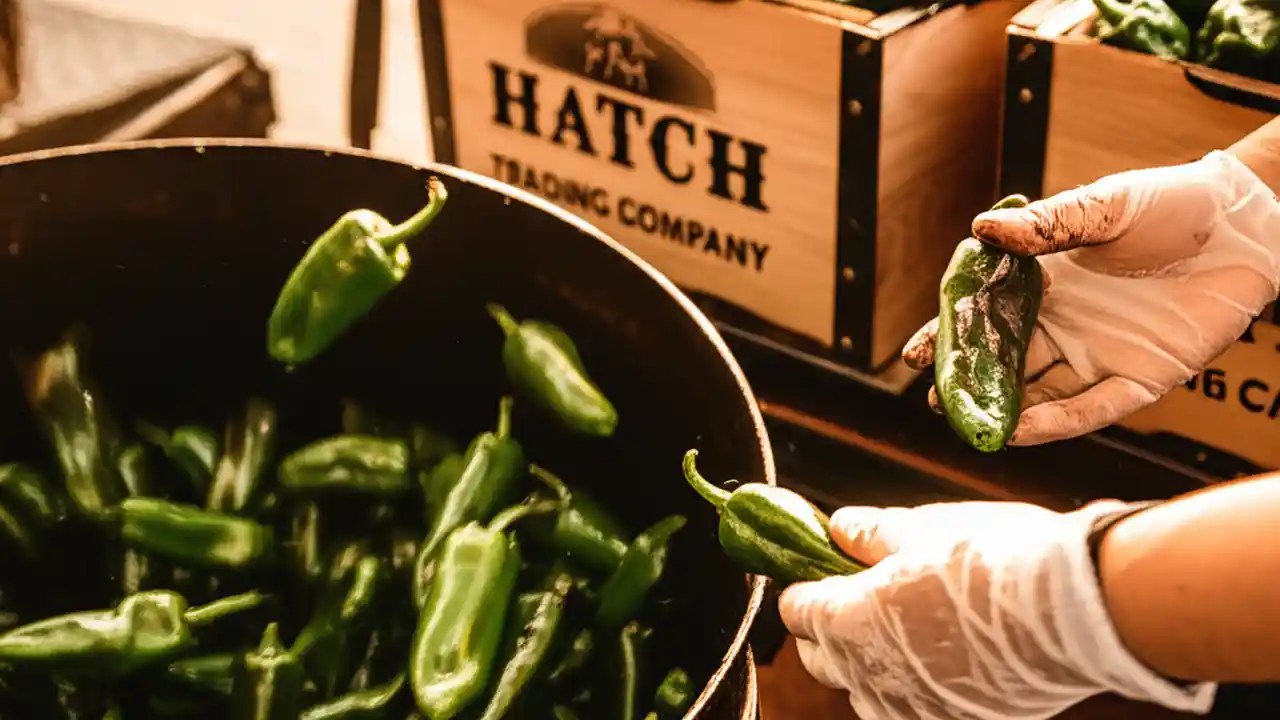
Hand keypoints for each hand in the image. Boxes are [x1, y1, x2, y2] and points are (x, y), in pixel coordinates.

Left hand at [778, 502, 1215, 719]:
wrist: (1076, 613)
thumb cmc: (994, 560)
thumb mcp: (923, 527)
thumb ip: (870, 533)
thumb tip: (839, 527)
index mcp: (848, 622)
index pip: (797, 611)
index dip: (805, 587)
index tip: (819, 571)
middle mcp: (871, 678)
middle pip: (821, 658)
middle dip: (826, 628)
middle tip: (853, 595)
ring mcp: (913, 711)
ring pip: (863, 694)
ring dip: (867, 665)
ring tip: (899, 630)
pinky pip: (912, 712)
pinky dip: (911, 689)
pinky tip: (938, 662)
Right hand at [906, 151, 1279, 444]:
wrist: (1245, 223)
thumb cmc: (1172, 205)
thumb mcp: (1103, 205)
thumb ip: (1046, 224)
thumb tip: (982, 232)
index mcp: (1046, 286)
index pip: (985, 318)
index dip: (949, 337)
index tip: (915, 353)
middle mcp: (1065, 327)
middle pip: (1004, 363)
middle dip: (968, 383)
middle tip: (934, 398)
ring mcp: (1099, 356)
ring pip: (1039, 394)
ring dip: (1004, 411)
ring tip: (969, 423)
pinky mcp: (1139, 380)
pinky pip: (1091, 409)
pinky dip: (1056, 423)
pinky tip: (1022, 431)